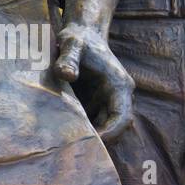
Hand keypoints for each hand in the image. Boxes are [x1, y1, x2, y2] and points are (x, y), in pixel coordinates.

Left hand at [54, 22, 133, 143]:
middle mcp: (117, 97)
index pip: (122, 116)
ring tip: (67, 146)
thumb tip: (66, 75)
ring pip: (103, 128)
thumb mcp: (72, 43)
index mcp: (118, 85)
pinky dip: (81, 129)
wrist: (81, 34)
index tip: (94, 142)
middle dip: (100, 141)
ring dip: (90, 137)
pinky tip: (62, 135)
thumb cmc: (78, 38)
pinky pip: (92, 122)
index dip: (111, 132)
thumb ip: (69, 58)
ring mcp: (106, 102)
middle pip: (115, 127)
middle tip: (76, 150)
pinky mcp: (94, 104)